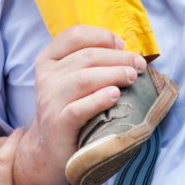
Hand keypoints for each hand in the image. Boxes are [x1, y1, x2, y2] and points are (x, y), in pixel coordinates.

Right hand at [19, 26, 146, 177]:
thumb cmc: (70, 108)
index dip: (102, 37)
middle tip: (138, 66)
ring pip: (85, 78)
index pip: (74, 36)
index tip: (122, 45)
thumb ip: (90, 62)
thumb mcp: (72, 80)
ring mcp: (50, 100)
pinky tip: (115, 96)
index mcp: (49, 60)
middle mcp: (46, 77)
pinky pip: (80, 108)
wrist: (50, 148)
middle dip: (118, 58)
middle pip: (87, 56)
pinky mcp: (58, 123)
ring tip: (132, 78)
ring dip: (114, 74)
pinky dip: (100, 99)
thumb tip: (124, 49)